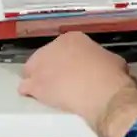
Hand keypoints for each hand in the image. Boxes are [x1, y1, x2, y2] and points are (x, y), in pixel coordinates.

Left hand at [18, 32, 136, 130]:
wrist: (102, 92)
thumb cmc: (111, 75)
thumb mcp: (111, 59)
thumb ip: (99, 59)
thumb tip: (101, 66)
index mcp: (72, 38)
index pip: (63, 47)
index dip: (66, 60)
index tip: (72, 69)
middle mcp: (53, 46)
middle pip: (44, 56)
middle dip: (50, 68)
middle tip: (60, 81)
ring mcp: (41, 64)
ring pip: (31, 70)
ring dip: (38, 78)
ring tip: (47, 91)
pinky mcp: (35, 84)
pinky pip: (25, 87)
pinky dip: (30, 93)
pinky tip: (37, 98)